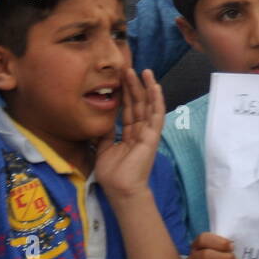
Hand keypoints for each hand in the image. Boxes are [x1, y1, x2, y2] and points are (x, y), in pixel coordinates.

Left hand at [95, 68, 163, 199]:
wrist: (120, 189)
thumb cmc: (112, 174)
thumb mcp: (103, 149)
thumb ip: (104, 134)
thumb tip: (102, 121)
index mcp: (130, 134)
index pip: (128, 110)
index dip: (125, 94)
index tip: (120, 79)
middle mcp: (141, 131)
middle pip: (138, 104)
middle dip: (134, 86)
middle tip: (128, 69)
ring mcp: (148, 132)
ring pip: (148, 105)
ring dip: (146, 87)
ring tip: (143, 71)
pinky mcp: (152, 135)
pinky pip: (156, 115)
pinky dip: (156, 100)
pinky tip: (155, 86)